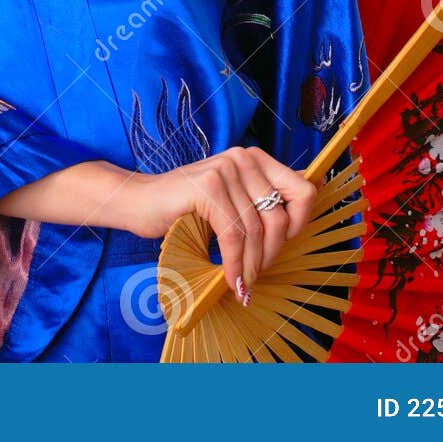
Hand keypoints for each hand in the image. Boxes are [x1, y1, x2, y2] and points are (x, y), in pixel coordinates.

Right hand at [120, 147, 317, 304]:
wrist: (139, 202)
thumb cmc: (185, 208)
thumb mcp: (230, 201)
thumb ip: (258, 206)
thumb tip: (294, 229)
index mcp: (255, 159)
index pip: (303, 191)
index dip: (299, 224)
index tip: (281, 247)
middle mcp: (244, 158)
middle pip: (278, 217)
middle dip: (270, 254)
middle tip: (255, 275)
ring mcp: (225, 170)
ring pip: (256, 230)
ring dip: (251, 265)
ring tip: (242, 283)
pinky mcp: (208, 187)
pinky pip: (233, 236)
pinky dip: (234, 264)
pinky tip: (230, 280)